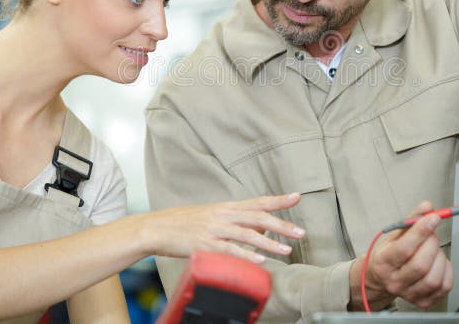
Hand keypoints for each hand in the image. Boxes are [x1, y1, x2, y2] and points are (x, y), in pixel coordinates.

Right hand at [142, 193, 303, 263]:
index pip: (258, 201)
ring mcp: (215, 229)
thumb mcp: (213, 216)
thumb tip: (260, 228)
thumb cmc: (186, 223)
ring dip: (270, 243)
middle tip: (301, 232)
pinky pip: (230, 250)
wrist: (157, 227)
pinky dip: (246, 255)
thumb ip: (236, 220)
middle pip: (258, 218)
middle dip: (282, 224)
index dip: (278, 200)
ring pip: (248, 234)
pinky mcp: (205, 244)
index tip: (297, 196)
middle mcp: (224, 215)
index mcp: (227, 207)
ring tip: (287, 250)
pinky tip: (260, 260)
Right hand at [351, 201, 452, 309]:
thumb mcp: (393, 235)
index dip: (421, 231)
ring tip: (433, 249)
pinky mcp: (423, 302)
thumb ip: (410, 220)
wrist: (381, 279)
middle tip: (432, 232)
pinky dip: (446, 270)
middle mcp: (394, 281)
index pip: (404, 248)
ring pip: (433, 278)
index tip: (433, 217)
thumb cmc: (388, 255)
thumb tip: (427, 207)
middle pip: (420, 265)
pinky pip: (444, 286)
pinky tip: (439, 262)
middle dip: (432, 243)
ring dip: (439, 257)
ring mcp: (409, 294)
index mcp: (383, 262)